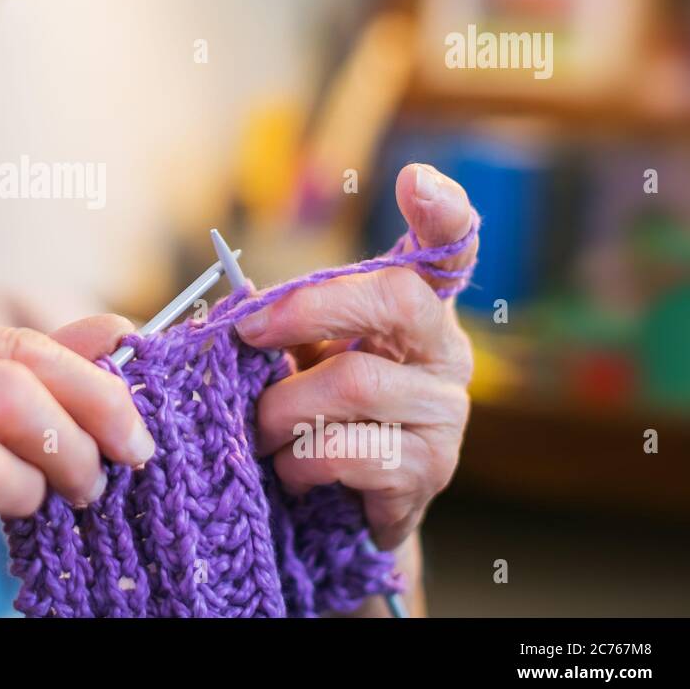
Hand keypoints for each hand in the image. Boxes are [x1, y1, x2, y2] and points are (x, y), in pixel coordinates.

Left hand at [235, 162, 476, 549]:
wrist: (343, 509)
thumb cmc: (315, 414)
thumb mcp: (298, 356)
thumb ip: (282, 322)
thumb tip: (238, 307)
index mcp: (415, 310)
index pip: (450, 249)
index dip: (442, 212)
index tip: (415, 179)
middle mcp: (445, 352)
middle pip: (394, 298)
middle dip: (308, 308)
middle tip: (248, 333)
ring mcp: (446, 413)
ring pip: (355, 383)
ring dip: (283, 408)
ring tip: (260, 429)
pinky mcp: (429, 471)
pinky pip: (351, 452)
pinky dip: (300, 460)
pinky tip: (291, 470)